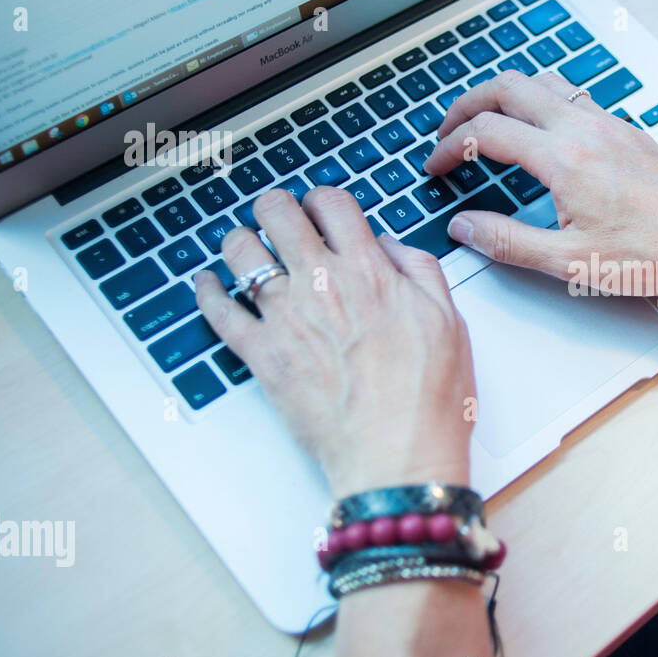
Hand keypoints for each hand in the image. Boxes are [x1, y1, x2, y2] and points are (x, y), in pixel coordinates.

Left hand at [194, 187, 476, 498]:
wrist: (397, 457)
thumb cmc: (428, 400)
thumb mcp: (449, 322)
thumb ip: (421, 272)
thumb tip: (391, 247)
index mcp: (369, 272)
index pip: (332, 203)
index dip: (324, 199)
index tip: (323, 210)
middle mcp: (321, 285)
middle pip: (277, 213)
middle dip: (276, 208)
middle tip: (279, 219)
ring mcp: (286, 318)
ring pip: (241, 252)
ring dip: (242, 242)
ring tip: (247, 248)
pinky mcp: (262, 356)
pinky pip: (218, 311)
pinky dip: (208, 291)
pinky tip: (208, 284)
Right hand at [423, 70, 657, 304]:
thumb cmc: (653, 256)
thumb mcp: (569, 262)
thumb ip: (508, 242)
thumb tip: (464, 228)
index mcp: (565, 160)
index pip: (486, 133)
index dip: (449, 146)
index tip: (434, 165)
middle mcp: (585, 129)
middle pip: (507, 87)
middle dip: (467, 105)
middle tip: (448, 132)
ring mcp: (608, 123)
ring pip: (542, 82)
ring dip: (504, 94)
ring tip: (485, 122)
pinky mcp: (626, 130)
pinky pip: (572, 95)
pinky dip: (539, 101)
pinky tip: (538, 130)